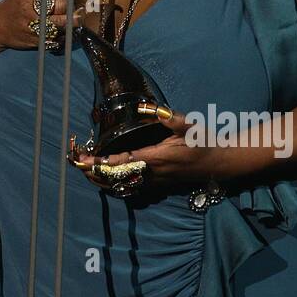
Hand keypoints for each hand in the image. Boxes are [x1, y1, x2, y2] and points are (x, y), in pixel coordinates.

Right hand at [0, 0, 84, 51]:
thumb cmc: (13, 4)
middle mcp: (32, 6)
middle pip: (65, 4)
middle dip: (73, 5)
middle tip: (75, 4)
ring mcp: (35, 24)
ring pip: (65, 22)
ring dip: (73, 20)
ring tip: (75, 17)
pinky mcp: (37, 39)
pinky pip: (59, 35)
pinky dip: (64, 33)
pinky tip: (62, 29)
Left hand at [69, 107, 234, 191]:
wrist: (219, 163)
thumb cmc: (203, 141)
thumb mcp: (188, 125)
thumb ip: (168, 117)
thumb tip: (147, 107)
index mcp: (158, 157)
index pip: (124, 161)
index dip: (103, 161)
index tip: (86, 158)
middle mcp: (154, 173)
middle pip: (119, 177)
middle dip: (97, 172)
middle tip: (78, 164)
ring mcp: (157, 182)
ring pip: (124, 185)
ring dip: (103, 179)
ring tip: (85, 171)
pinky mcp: (159, 185)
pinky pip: (133, 188)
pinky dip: (116, 185)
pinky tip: (105, 180)